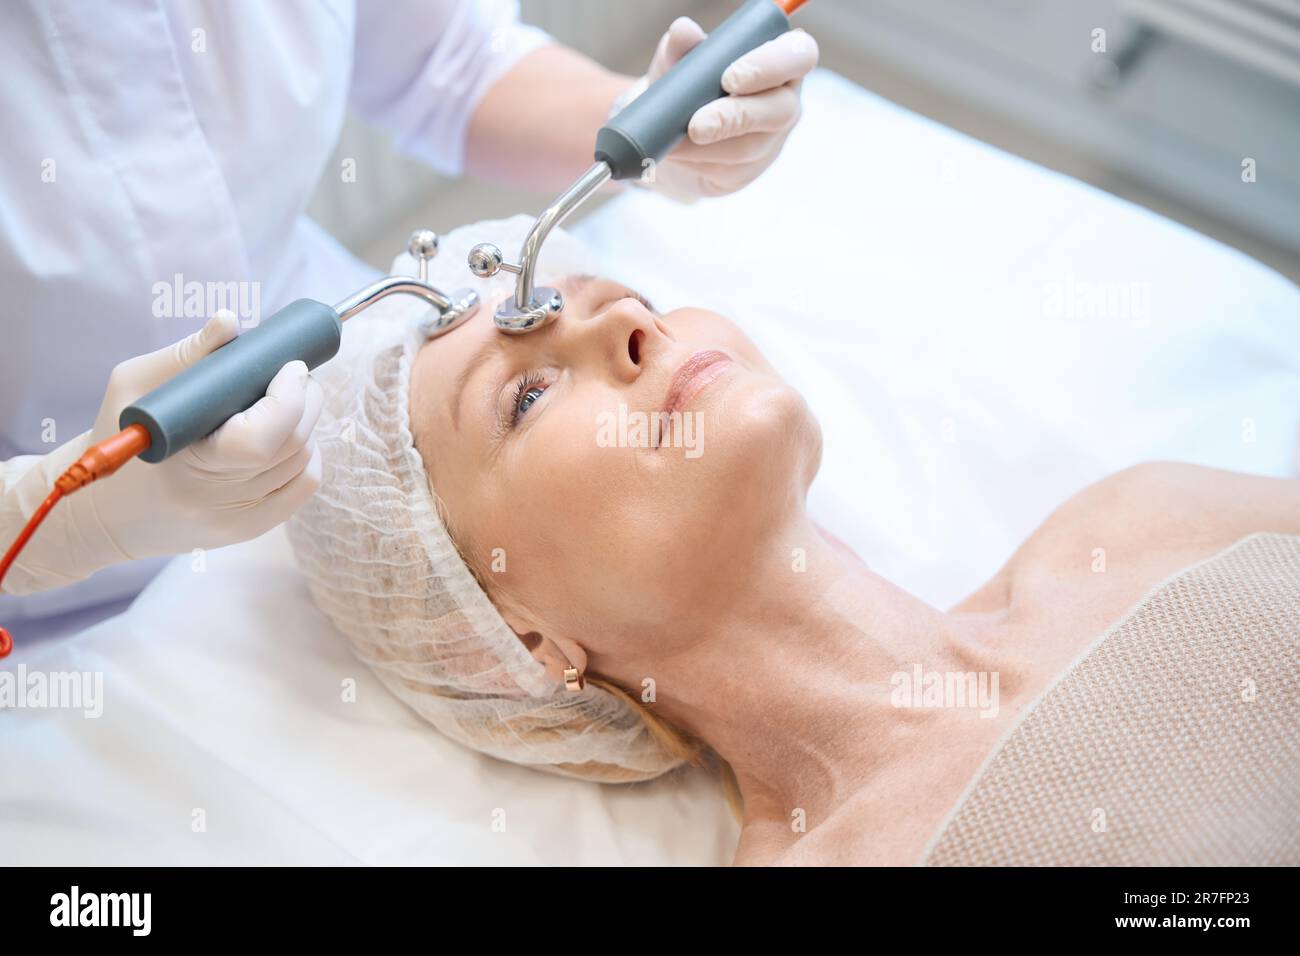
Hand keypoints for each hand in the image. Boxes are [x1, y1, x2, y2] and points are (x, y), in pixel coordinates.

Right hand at [73, 310, 323, 561]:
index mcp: (184, 463)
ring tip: (287, 399)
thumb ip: (188, 354)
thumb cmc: (118, 435)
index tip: (290, 365)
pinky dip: (307, 454)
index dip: (288, 397)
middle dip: (306, 399)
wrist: (103, 510)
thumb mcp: (135, 385)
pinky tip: (289, 434)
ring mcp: (239, 519)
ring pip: (302, 462)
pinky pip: (303, 486)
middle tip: (294, 372)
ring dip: (307, 423)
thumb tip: (231, 321)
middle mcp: (216, 498)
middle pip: (291, 445)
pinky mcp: (252, 527)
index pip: (259, 439)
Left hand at [637, 18, 817, 198]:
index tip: (729, 77)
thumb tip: (684, 31)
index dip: (771, 65)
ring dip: (710, 146)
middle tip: (698, 125)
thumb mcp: (680, 62)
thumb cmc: (690, 86)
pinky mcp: (751, 170)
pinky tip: (679, 154)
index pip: (799, 55)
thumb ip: (682, 46)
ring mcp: (772, 139)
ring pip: (751, 146)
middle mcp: (785, 100)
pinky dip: (699, 162)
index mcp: (780, 60)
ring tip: (676, 142)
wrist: (675, 131)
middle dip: (737, 116)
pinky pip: (730, 170)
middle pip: (781, 109)